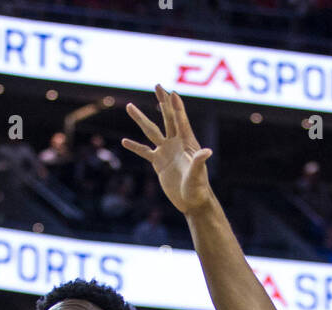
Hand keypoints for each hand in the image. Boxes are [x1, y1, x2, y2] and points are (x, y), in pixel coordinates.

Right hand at [123, 85, 212, 215]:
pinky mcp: (159, 163)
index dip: (176, 107)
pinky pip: (144, 152)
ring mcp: (166, 152)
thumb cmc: (198, 189)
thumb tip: (207, 152)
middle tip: (157, 85)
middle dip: (163, 102)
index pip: (180, 121)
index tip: (171, 92)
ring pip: (151, 131)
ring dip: (140, 119)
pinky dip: (135, 147)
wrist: (192, 202)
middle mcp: (176, 144)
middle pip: (167, 118)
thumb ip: (200, 162)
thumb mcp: (198, 176)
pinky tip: (124, 141)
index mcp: (186, 144)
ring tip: (129, 106)